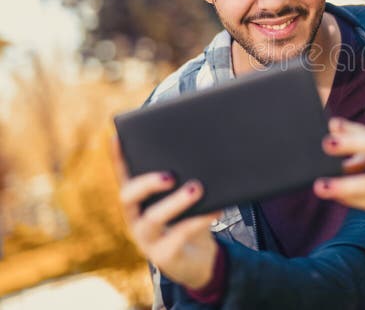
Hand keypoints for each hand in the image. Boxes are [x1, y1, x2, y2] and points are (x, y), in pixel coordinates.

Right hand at [111, 135, 219, 289]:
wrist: (201, 259)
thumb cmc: (191, 219)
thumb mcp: (189, 199)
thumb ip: (190, 179)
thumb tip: (206, 154)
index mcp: (139, 200)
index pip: (124, 176)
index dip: (118, 158)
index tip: (117, 137)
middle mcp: (136, 218)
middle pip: (128, 197)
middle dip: (147, 182)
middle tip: (170, 174)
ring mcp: (146, 239)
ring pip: (152, 219)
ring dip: (176, 201)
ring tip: (197, 188)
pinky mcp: (164, 256)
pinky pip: (178, 237)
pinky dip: (198, 220)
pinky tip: (215, 210)